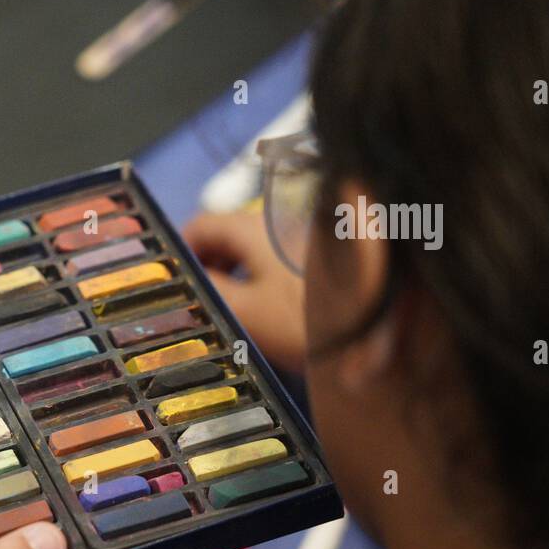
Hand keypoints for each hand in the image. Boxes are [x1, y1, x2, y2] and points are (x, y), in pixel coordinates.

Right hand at [184, 211, 305, 372]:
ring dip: (233, 271)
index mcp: (251, 228)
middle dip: (206, 264)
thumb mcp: (243, 312)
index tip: (170, 280)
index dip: (178, 252)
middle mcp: (276, 222)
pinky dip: (261, 275)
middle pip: (226, 234)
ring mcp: (301, 235)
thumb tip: (181, 280)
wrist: (378, 326)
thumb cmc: (306, 319)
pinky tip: (268, 305)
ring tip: (229, 306)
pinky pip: (276, 257)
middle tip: (196, 298)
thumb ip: (205, 291)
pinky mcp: (320, 255)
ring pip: (252, 247)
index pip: (198, 225)